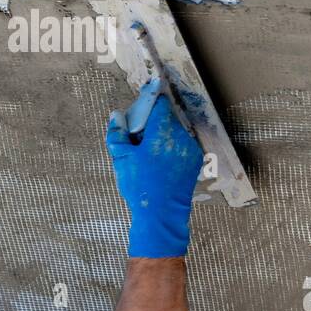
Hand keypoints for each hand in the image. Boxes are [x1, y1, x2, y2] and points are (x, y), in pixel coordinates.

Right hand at [105, 81, 203, 257]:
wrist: (161, 214)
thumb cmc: (140, 185)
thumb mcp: (121, 158)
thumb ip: (117, 133)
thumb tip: (116, 115)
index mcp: (163, 132)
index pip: (160, 103)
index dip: (151, 98)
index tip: (144, 96)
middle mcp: (181, 136)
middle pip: (167, 117)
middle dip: (154, 120)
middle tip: (139, 133)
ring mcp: (190, 149)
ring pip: (175, 130)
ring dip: (163, 133)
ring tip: (148, 150)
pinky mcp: (194, 160)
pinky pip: (181, 144)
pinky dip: (171, 145)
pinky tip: (159, 159)